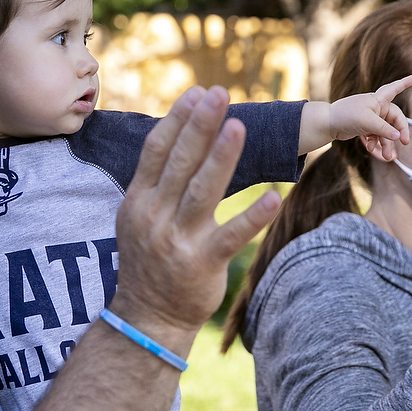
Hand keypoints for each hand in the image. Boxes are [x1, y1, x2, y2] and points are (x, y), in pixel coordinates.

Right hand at [111, 86, 280, 346]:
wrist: (147, 317)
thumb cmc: (151, 259)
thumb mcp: (140, 217)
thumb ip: (157, 181)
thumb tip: (183, 133)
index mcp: (138, 200)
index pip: (157, 150)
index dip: (177, 119)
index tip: (197, 93)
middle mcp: (154, 217)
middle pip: (178, 163)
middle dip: (199, 126)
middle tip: (219, 94)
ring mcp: (177, 241)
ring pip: (201, 193)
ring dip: (220, 158)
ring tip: (238, 127)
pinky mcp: (202, 265)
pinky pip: (230, 237)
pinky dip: (251, 218)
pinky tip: (272, 199)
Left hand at [302, 75, 411, 158]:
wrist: (328, 124)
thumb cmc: (346, 116)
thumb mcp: (368, 122)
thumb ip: (385, 129)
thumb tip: (398, 136)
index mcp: (378, 100)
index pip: (393, 89)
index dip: (403, 84)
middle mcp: (376, 107)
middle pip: (394, 120)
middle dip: (398, 132)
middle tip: (404, 142)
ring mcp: (371, 118)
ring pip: (385, 131)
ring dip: (386, 143)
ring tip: (386, 156)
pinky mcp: (365, 127)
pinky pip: (376, 136)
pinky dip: (375, 143)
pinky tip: (372, 149)